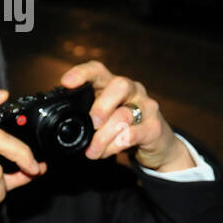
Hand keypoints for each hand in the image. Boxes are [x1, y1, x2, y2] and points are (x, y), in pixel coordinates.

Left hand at [60, 61, 192, 171]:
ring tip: (92, 151)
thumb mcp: (106, 118)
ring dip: (104, 136)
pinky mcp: (155, 128)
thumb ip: (88, 116)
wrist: (159, 146)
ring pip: (124, 115)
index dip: (82, 73)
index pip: (99, 70)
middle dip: (102, 105)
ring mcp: (147, 107)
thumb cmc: (126, 128)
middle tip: (92, 123)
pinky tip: (108, 152)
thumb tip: (63, 125)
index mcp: (115, 85)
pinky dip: (116, 145)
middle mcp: (133, 91)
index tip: (66, 83)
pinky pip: (133, 134)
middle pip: (120, 85)